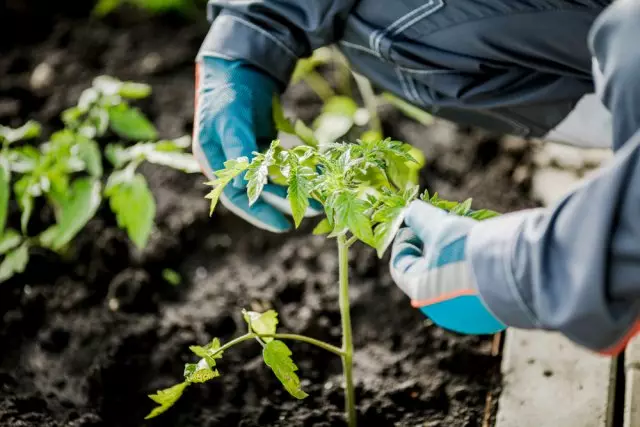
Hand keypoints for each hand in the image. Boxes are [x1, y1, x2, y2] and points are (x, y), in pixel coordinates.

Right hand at [193, 56, 320, 231]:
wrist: (240, 65)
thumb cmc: (228, 92)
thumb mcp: (231, 120)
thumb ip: (238, 150)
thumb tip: (244, 186)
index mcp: (214, 161)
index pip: (237, 197)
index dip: (260, 214)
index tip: (283, 225)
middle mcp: (231, 162)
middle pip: (259, 192)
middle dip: (286, 202)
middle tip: (313, 211)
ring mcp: (249, 153)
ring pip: (275, 179)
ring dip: (296, 187)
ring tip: (321, 197)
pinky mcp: (265, 143)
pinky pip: (284, 162)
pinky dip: (300, 168)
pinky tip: (318, 173)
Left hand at [390, 200, 504, 333]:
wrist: (522, 270)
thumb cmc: (473, 250)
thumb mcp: (442, 227)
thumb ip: (422, 219)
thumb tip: (411, 211)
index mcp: (422, 293)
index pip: (400, 266)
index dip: (404, 241)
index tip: (415, 223)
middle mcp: (443, 310)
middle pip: (428, 271)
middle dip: (434, 245)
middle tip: (443, 223)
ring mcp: (469, 315)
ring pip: (454, 278)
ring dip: (456, 254)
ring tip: (468, 233)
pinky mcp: (492, 312)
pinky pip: (476, 287)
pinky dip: (475, 268)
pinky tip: (486, 249)